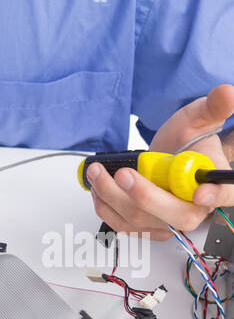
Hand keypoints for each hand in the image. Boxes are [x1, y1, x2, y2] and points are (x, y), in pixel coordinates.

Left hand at [84, 83, 233, 239]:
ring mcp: (170, 221)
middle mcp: (196, 209)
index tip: (199, 193)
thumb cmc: (185, 142)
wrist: (166, 155)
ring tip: (97, 172)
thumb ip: (212, 107)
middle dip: (146, 196)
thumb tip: (227, 92)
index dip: (213, 196)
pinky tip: (99, 188)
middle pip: (178, 216)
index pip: (224, 194)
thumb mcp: (197, 119)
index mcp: (217, 184)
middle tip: (124, 174)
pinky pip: (125, 226)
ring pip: (144, 220)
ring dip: (113, 197)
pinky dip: (106, 207)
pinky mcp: (148, 226)